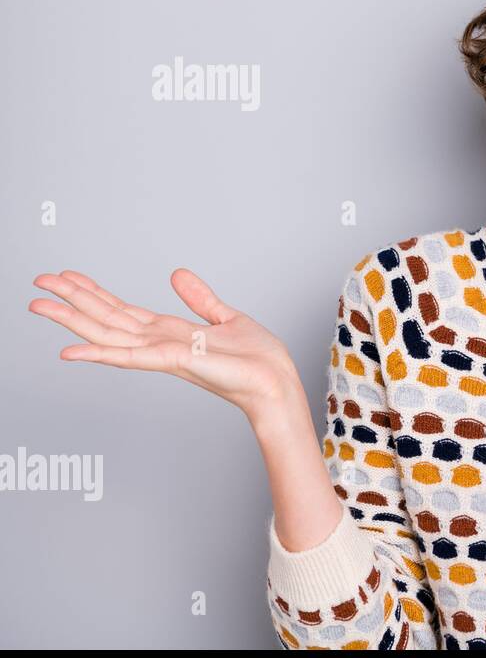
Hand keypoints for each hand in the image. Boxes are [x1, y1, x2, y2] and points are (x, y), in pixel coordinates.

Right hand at [29, 268, 304, 419]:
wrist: (275, 383)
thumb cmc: (256, 360)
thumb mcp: (226, 318)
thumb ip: (199, 298)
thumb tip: (177, 274)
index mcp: (170, 332)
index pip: (123, 310)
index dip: (94, 292)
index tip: (67, 276)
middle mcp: (159, 344)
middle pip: (106, 318)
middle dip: (72, 300)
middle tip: (38, 282)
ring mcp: (162, 354)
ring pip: (107, 333)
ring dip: (73, 319)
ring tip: (39, 304)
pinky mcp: (173, 361)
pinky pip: (129, 356)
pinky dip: (98, 353)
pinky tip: (69, 350)